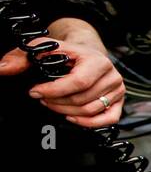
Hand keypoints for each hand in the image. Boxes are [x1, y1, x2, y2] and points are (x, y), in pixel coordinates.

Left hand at [0, 20, 125, 127]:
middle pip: (81, 99)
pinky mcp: (119, 102)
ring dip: (66, 112)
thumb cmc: (71, 53)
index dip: (53, 91)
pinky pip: (107, 120)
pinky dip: (88, 123)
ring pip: (90, 110)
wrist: (90, 54)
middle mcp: (112, 76)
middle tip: (42, 98)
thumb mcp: (47, 48)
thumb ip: (23, 56)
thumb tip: (4, 67)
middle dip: (56, 102)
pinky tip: (71, 117)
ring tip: (53, 104)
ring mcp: (117, 91)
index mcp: (98, 61)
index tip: (35, 92)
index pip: (77, 83)